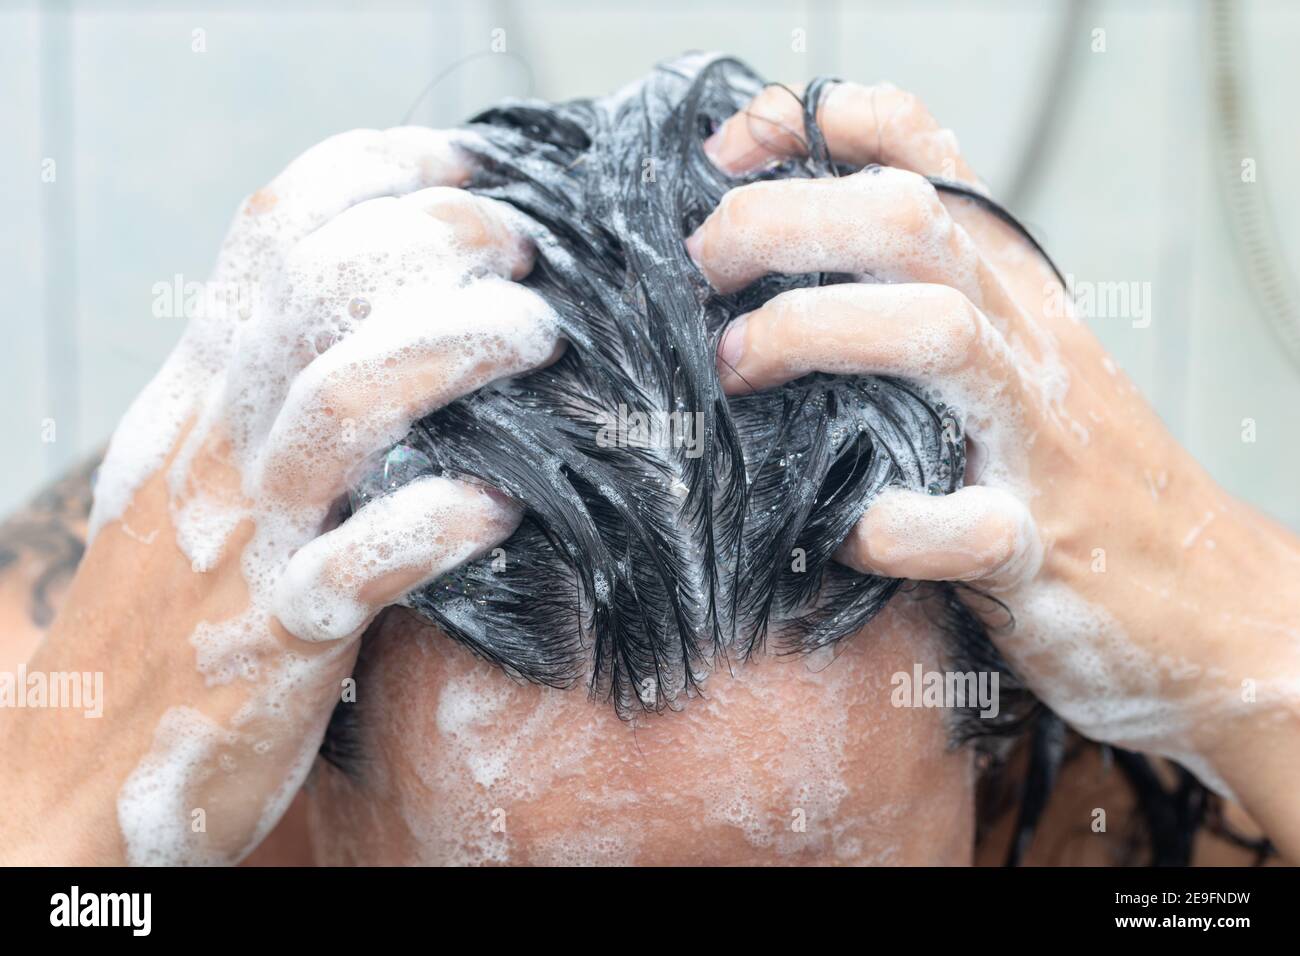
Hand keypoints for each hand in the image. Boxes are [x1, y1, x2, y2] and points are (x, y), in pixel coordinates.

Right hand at [0, 128, 559, 863]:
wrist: (88, 766)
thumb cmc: (168, 606)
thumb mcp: (192, 467)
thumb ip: (265, 385)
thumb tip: (373, 303)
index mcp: (205, 391)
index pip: (274, 232)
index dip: (376, 172)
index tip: (470, 166)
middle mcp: (223, 443)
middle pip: (320, 289)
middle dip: (435, 241)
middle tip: (523, 248)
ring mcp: (248, 538)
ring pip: (343, 402)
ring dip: (450, 348)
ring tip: (535, 335)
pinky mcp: (281, 639)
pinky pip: (363, 563)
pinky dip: (438, 523)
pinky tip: (502, 507)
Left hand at [689, 81, 1299, 856]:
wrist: (1202, 604)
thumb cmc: (1071, 474)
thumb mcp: (1005, 355)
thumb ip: (910, 299)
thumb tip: (763, 260)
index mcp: (1003, 285)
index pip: (920, 153)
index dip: (814, 127)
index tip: (724, 159)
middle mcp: (1022, 338)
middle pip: (907, 221)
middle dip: (781, 223)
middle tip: (702, 269)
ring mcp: (1033, 438)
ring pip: (936, 332)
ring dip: (816, 334)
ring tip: (736, 368)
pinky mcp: (1035, 545)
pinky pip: (961, 524)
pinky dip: (889, 527)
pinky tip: (845, 533)